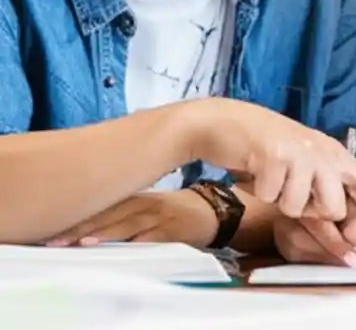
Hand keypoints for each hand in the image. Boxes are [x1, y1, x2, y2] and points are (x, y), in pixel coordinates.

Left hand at [44, 190, 217, 247]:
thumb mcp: (147, 203)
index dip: (76, 217)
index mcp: (134, 197)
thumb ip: (121, 210)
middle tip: (56, 240)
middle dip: (81, 227)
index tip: (51, 228)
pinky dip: (137, 243)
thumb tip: (85, 224)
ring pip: (127, 225)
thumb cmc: (174, 210)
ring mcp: (159, 216)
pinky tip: (124, 249)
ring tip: (82, 242)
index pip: (100, 205)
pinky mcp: (174, 230)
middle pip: (108, 215)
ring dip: (104, 233)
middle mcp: (144, 204)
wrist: (213, 210)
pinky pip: (153, 237)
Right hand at [183, 97, 355, 254]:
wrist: (227, 121)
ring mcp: (302, 152)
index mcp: (338, 155)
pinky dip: (261, 192)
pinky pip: (272, 197)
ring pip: (299, 207)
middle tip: (291, 192)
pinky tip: (257, 172)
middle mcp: (326, 151)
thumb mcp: (308, 167)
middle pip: (334, 209)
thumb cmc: (268, 150)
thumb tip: (350, 232)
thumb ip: (328, 191)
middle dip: (311, 214)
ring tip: (273, 178)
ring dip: (282, 201)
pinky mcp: (275, 155)